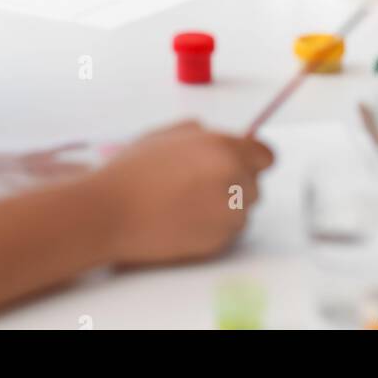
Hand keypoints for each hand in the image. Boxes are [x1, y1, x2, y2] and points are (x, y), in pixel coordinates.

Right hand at [97, 121, 273, 264]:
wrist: (111, 212)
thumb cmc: (134, 170)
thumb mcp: (169, 135)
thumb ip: (204, 134)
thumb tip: (223, 139)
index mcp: (222, 147)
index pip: (266, 156)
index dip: (252, 160)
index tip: (240, 164)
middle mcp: (232, 179)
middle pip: (255, 185)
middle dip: (235, 184)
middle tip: (202, 185)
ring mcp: (227, 213)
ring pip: (243, 211)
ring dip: (226, 207)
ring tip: (189, 203)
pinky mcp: (217, 242)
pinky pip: (228, 232)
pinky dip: (214, 227)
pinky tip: (185, 219)